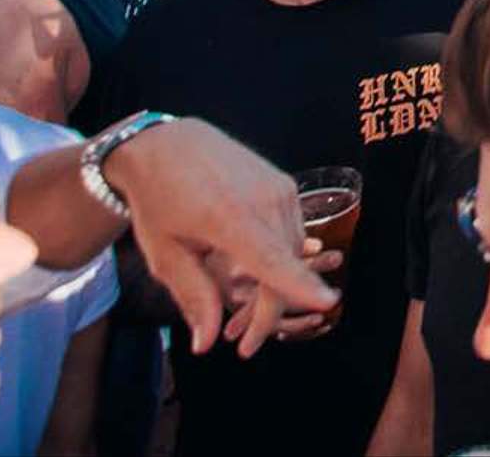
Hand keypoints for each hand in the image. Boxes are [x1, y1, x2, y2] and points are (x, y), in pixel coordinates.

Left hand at [100, 119, 330, 355]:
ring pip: (291, 253)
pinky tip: (251, 269)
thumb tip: (207, 344)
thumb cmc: (159, 200)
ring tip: (242, 310)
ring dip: (274, 287)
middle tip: (243, 345)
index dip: (300, 283)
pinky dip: (277, 259)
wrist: (170, 144)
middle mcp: (263, 200)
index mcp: (228, 217)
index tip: (329, 302)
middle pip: (283, 269)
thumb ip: (193, 296)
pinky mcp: (286, 186)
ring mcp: (280, 189)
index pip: (271, 257)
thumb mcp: (164, 253)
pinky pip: (290, 233)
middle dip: (267, 313)